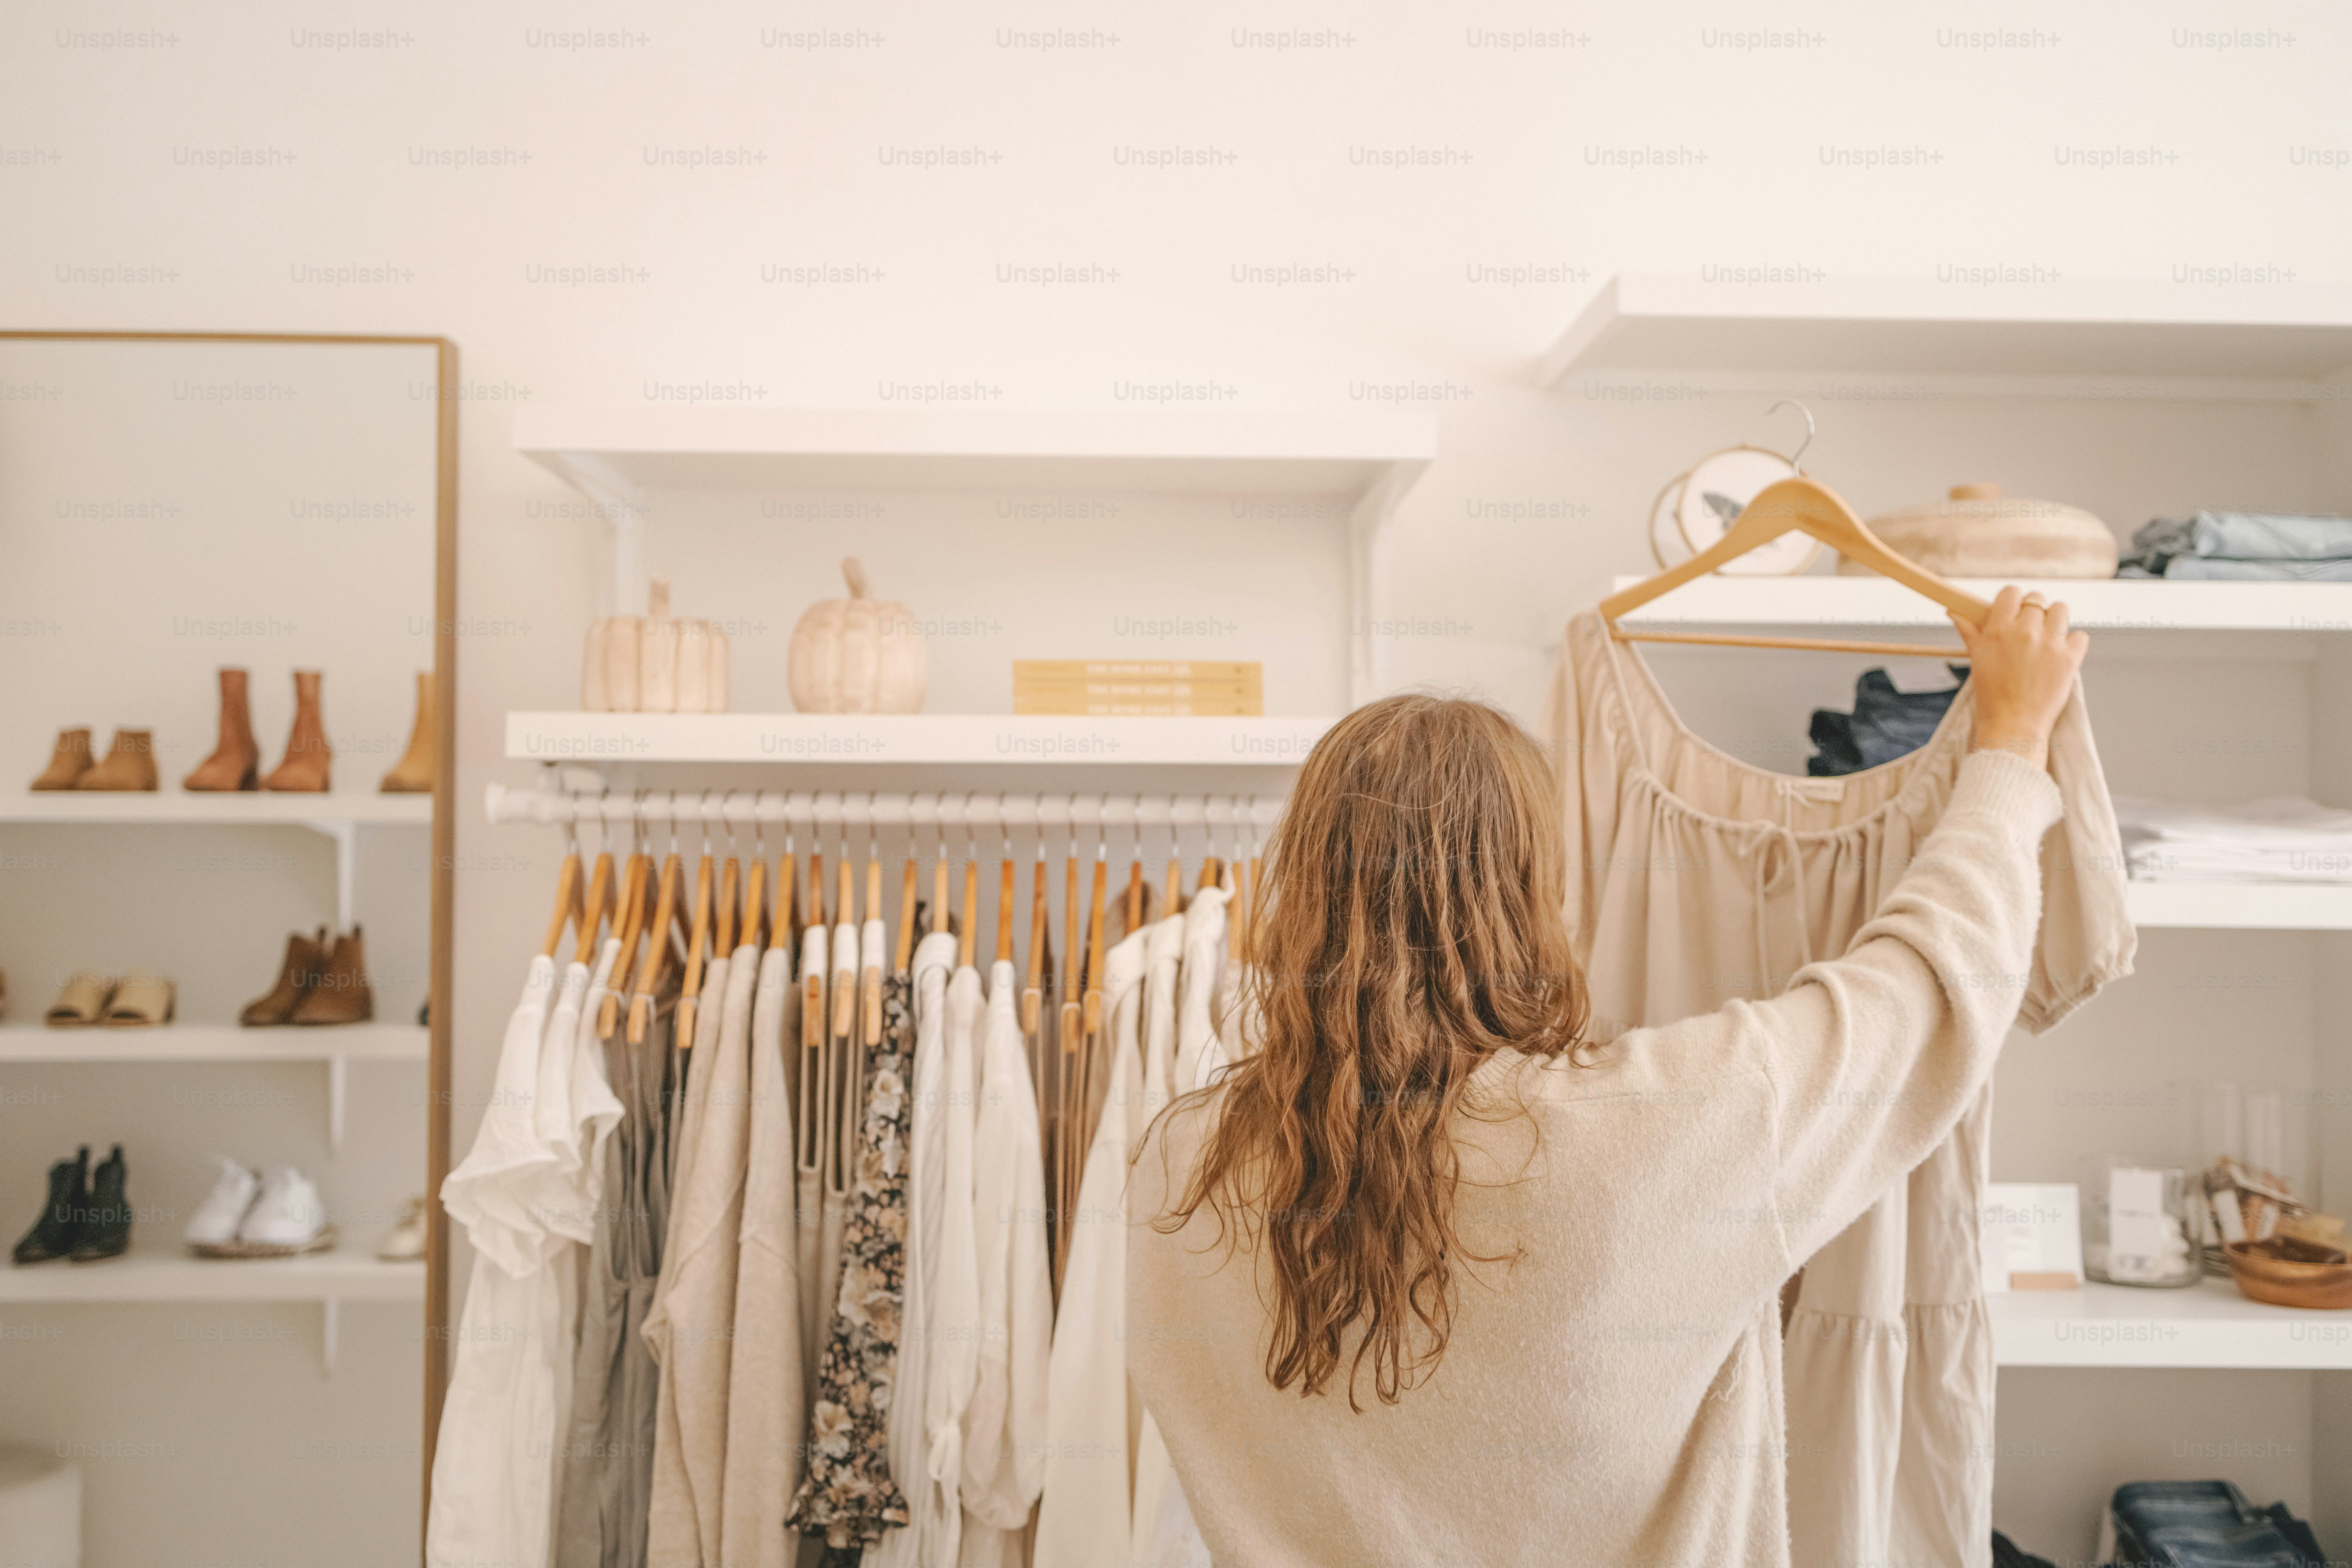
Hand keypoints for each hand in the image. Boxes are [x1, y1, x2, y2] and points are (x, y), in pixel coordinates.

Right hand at [1950, 586, 2088, 766]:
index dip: (2013, 600)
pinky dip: (2073, 642)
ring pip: (2061, 610)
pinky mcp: (2070, 659)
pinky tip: (2061, 654)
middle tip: (2030, 631)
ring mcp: (2050, 645)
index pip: (2011, 593)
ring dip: (2055, 620)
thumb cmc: (1991, 696)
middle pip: (2037, 600)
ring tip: (2048, 638)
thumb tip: (1954, 611)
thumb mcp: (1977, 660)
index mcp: (1998, 631)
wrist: (2012, 728)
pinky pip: (2080, 635)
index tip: (2014, 612)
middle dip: (2033, 612)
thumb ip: (1971, 632)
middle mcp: (2025, 633)